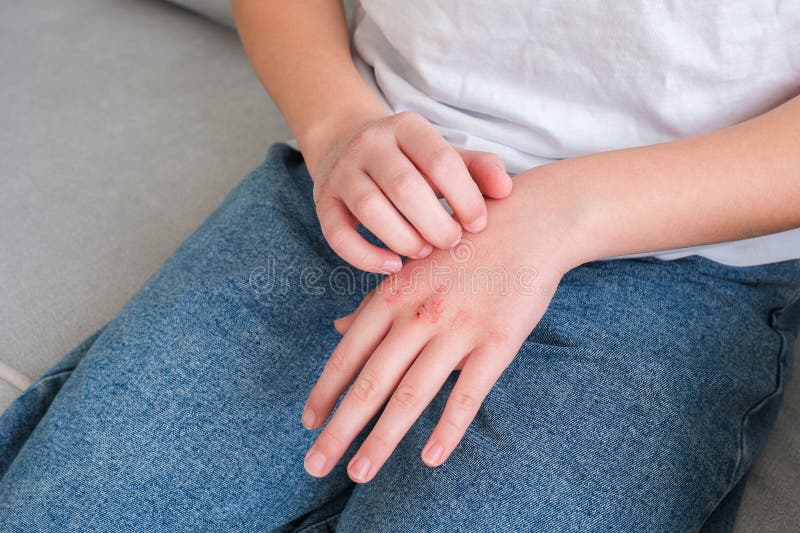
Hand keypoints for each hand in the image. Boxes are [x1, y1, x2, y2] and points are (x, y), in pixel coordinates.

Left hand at [300, 175, 580, 482]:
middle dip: (340, 428)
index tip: (307, 423)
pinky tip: (429, 459)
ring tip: (359, 473)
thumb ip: (374, 303)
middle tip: (314, 466)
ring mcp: (458, 329)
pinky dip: (448, 429)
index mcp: (394, 295)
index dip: (325, 391)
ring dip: (382, 439)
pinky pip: (468, 394)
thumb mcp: (412, 265)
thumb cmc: (465, 246)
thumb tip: (338, 330)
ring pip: (411, 395)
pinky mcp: (498, 342)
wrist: (530, 221)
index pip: (348, 354)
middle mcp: (418, 315)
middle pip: (371, 382)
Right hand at [303, 111, 512, 273]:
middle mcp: (370, 144)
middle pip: (405, 187)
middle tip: (451, 242)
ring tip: (424, 252)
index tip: (478, 225)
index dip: (465, 198)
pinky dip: (366, 257)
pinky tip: (393, 266)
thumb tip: (506, 190)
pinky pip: (338, 235)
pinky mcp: (322, 201)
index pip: (441, 161)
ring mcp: (342, 172)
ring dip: (404, 239)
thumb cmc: (411, 160)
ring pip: (370, 209)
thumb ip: (479, 168)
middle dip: (436, 224)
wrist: (347, 144)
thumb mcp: (444, 155)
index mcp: (407, 128)